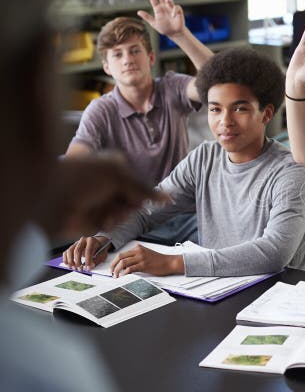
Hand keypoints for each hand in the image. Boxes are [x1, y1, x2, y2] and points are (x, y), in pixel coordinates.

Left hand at [36, 156, 165, 239]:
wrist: (48, 200)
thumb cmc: (79, 178)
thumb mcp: (117, 175)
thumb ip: (144, 187)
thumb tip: (169, 197)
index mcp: (112, 168)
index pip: (139, 182)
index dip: (143, 190)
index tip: (146, 195)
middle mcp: (107, 185)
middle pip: (135, 199)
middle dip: (132, 202)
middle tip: (124, 202)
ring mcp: (101, 203)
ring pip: (126, 213)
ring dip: (121, 213)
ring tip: (108, 211)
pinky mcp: (95, 220)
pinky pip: (114, 224)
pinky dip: (111, 223)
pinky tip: (102, 220)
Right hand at [63, 235, 109, 269]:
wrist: (98, 243)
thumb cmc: (100, 248)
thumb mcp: (103, 254)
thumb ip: (97, 260)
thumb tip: (90, 266)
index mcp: (91, 240)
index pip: (88, 250)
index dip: (88, 260)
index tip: (88, 267)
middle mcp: (82, 240)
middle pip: (77, 250)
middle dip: (77, 261)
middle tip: (80, 268)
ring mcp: (76, 243)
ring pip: (70, 251)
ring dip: (70, 261)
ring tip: (74, 267)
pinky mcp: (72, 247)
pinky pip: (66, 252)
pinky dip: (66, 259)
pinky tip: (68, 264)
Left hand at [110, 245, 183, 277]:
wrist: (169, 262)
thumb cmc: (158, 260)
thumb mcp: (146, 255)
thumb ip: (136, 257)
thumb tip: (124, 266)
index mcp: (138, 248)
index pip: (121, 254)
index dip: (114, 262)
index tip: (112, 268)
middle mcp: (138, 251)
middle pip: (120, 257)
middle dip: (113, 266)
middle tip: (111, 273)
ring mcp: (141, 258)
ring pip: (123, 263)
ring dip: (117, 270)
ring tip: (116, 276)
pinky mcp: (144, 265)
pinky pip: (130, 268)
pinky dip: (124, 273)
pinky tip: (123, 276)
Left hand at [137, 0, 185, 37]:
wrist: (174, 33)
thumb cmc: (164, 28)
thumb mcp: (154, 23)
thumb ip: (147, 17)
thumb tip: (138, 12)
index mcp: (158, 9)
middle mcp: (164, 7)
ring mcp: (171, 8)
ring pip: (169, 0)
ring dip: (168, 0)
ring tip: (166, 1)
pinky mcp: (178, 11)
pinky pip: (176, 7)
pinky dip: (174, 10)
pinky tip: (173, 16)